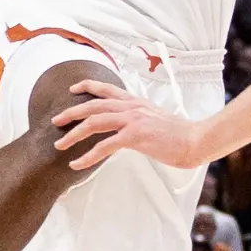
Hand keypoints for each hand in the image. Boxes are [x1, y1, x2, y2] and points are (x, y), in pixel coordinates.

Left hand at [52, 81, 210, 169]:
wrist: (195, 140)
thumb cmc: (178, 134)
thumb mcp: (156, 120)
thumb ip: (140, 120)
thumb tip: (128, 129)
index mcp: (136, 102)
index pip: (107, 89)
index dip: (88, 86)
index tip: (73, 89)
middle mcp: (131, 107)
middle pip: (93, 105)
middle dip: (71, 112)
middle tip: (55, 121)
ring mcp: (133, 120)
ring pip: (94, 122)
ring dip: (73, 134)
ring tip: (59, 145)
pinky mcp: (135, 136)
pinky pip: (104, 146)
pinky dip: (88, 156)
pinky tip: (77, 163)